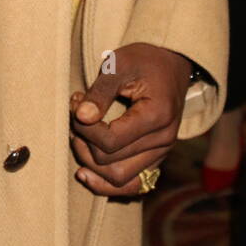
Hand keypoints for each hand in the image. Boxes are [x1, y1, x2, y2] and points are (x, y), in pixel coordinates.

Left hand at [69, 42, 192, 196]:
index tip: (75, 103)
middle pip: (110, 162)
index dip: (84, 128)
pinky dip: (107, 184)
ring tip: (78, 136)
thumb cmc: (144, 60)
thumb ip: (99, 92)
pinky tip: (86, 174)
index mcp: (156, 116)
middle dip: (83, 140)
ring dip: (90, 162)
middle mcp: (162, 141)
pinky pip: (132, 185)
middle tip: (75, 114)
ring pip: (119, 178)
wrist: (171, 63)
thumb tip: (80, 117)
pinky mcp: (155, 158)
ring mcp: (161, 153)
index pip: (110, 140)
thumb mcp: (119, 64)